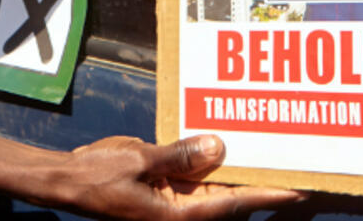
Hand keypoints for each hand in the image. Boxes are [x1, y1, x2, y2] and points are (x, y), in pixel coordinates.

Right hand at [56, 134, 303, 219]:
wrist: (66, 182)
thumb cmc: (97, 175)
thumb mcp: (140, 159)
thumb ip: (180, 155)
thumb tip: (219, 147)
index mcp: (176, 215)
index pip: (232, 204)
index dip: (266, 194)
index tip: (296, 188)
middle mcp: (178, 214)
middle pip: (228, 199)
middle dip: (256, 183)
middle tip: (288, 166)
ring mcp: (170, 204)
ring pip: (212, 189)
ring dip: (233, 173)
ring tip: (262, 154)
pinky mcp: (161, 193)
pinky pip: (192, 180)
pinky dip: (207, 166)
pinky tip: (220, 147)